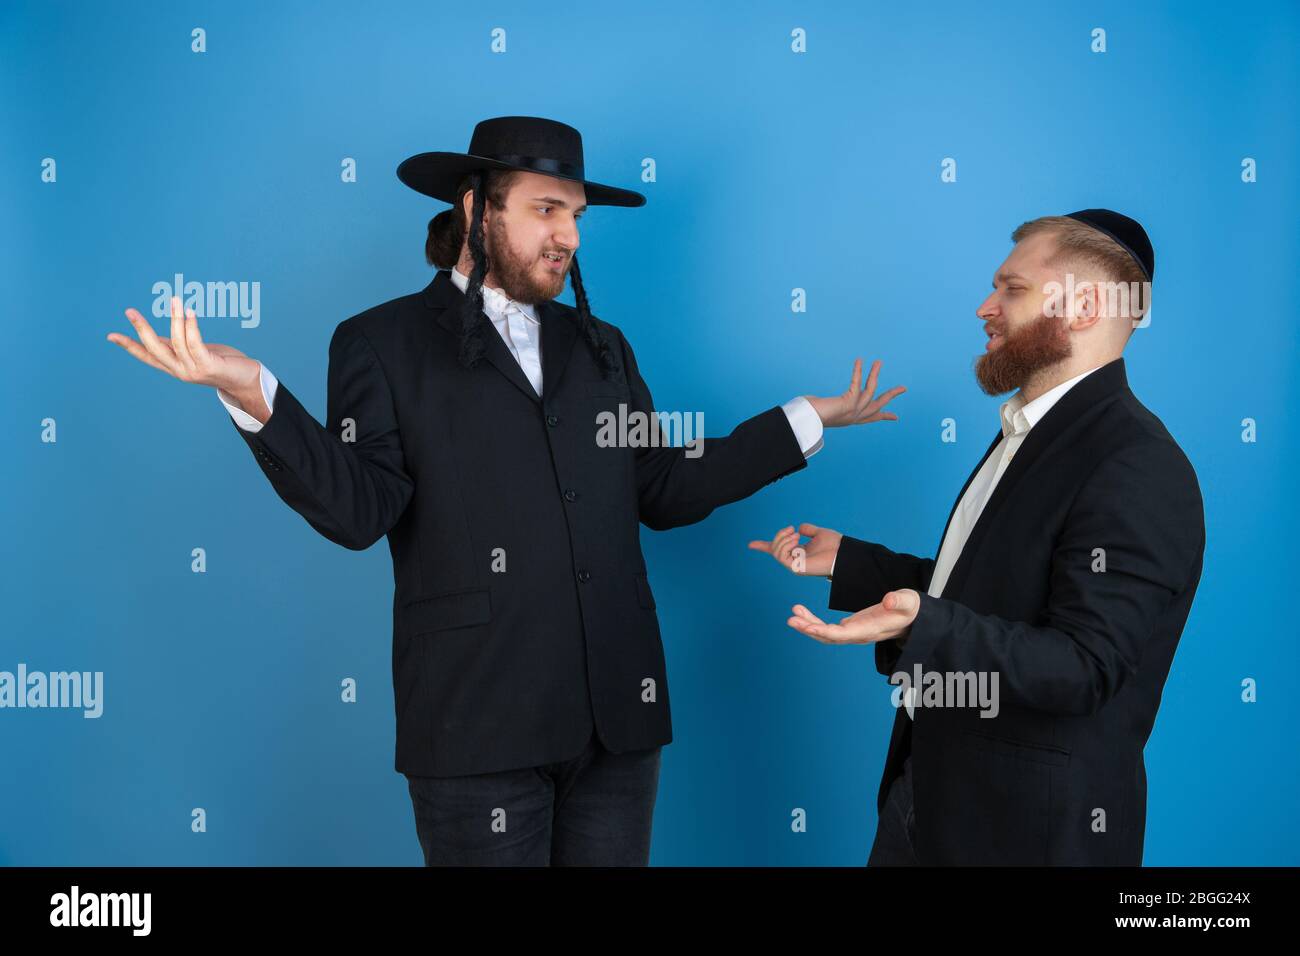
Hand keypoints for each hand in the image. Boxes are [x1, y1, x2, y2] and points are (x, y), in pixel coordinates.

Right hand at [107, 296, 260, 395]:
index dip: (129, 346)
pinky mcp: (208, 366)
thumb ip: (178, 346)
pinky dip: (191, 326)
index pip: (147, 356)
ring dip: (174, 318)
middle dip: (141, 329)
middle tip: (129, 311)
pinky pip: (195, 343)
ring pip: (176, 342)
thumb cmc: (222, 363)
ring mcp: (193, 370)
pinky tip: (189, 311)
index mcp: (174, 367)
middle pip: (154, 349)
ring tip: (174, 299)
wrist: (246, 381)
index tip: (110, 335)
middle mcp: (180, 371)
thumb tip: (160, 336)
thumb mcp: (195, 353)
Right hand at [748, 522, 841, 575]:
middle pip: (774, 548)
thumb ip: (808, 530)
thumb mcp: (819, 533)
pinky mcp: (796, 569)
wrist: (844, 554)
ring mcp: (795, 566)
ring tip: (795, 534)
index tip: (750, 544)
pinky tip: (796, 541)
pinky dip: (785, 545)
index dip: (763, 546)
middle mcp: (795, 560)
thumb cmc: (835, 546)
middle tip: (792, 529)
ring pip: (776, 552)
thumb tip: (799, 527)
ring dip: (782, 539)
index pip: (778, 550)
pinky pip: (781, 556)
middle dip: (778, 535)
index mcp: (799, 552)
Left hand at [785, 589, 920, 643]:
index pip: (844, 634)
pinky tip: (802, 612)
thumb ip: (899, 601)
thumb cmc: (910, 609)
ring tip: (793, 612)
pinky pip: (827, 628)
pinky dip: (813, 621)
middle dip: (810, 629)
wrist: (912, 618)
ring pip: (825, 634)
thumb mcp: (908, 601)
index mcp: (870, 629)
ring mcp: (853, 632)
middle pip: (830, 637)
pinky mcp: (850, 626)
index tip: (808, 626)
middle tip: (792, 619)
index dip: (825, 632)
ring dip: (808, 625)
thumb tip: (888, 600)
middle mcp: (858, 634)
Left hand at [804, 358, 904, 427]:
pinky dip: (858, 371)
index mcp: (850, 420)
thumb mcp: (820, 411)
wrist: (806, 421)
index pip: (870, 418)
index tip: (895, 416)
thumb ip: (823, 406)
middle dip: (891, 395)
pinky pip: (857, 384)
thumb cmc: (808, 416)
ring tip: (879, 361)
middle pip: (878, 406)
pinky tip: (859, 360)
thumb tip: (811, 401)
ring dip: (875, 374)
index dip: (883, 416)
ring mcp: (854, 411)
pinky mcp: (849, 403)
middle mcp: (854, 417)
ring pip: (871, 390)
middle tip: (904, 388)